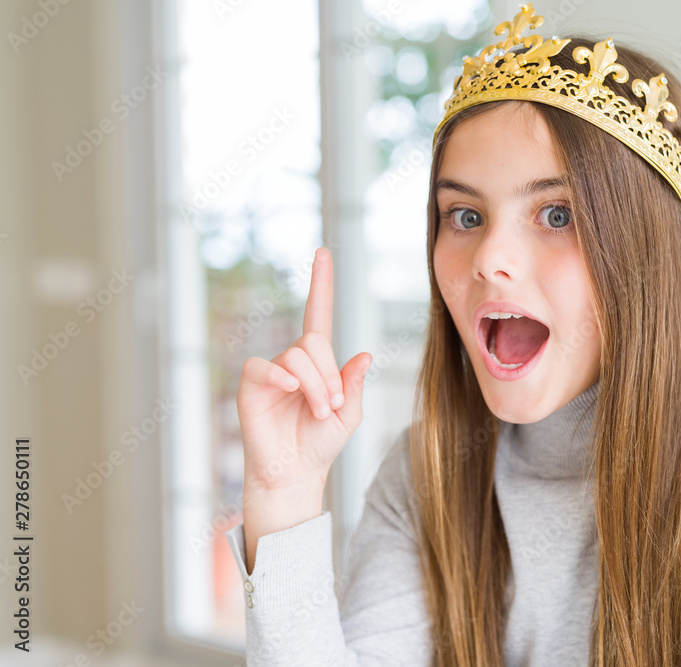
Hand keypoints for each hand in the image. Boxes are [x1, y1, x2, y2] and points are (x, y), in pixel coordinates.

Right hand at [236, 247, 370, 569]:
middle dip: (330, 374)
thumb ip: (354, 384)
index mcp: (318, 362)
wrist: (296, 473)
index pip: (318, 314)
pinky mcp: (252, 385)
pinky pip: (264, 366)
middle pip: (314, 342)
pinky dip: (283, 377)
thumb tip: (363, 354)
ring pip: (298, 356)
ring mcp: (271, 371)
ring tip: (319, 413)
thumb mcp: (349, 414)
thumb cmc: (321, 444)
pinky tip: (292, 392)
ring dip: (316, 385)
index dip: (321, 284)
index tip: (323, 252)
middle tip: (333, 406)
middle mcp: (293, 360)